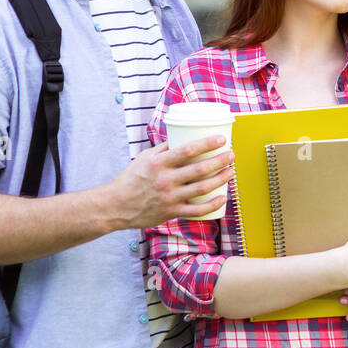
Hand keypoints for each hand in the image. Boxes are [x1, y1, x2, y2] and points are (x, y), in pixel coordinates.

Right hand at [108, 136, 232, 230]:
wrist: (115, 205)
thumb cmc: (131, 178)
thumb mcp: (145, 158)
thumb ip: (164, 148)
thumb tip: (182, 135)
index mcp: (159, 163)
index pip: (188, 150)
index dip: (207, 143)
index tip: (222, 139)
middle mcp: (165, 180)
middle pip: (200, 169)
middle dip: (220, 161)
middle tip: (231, 155)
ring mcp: (169, 197)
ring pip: (202, 188)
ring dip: (221, 179)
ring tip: (230, 172)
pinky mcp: (171, 212)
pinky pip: (196, 210)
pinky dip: (212, 205)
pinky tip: (223, 198)